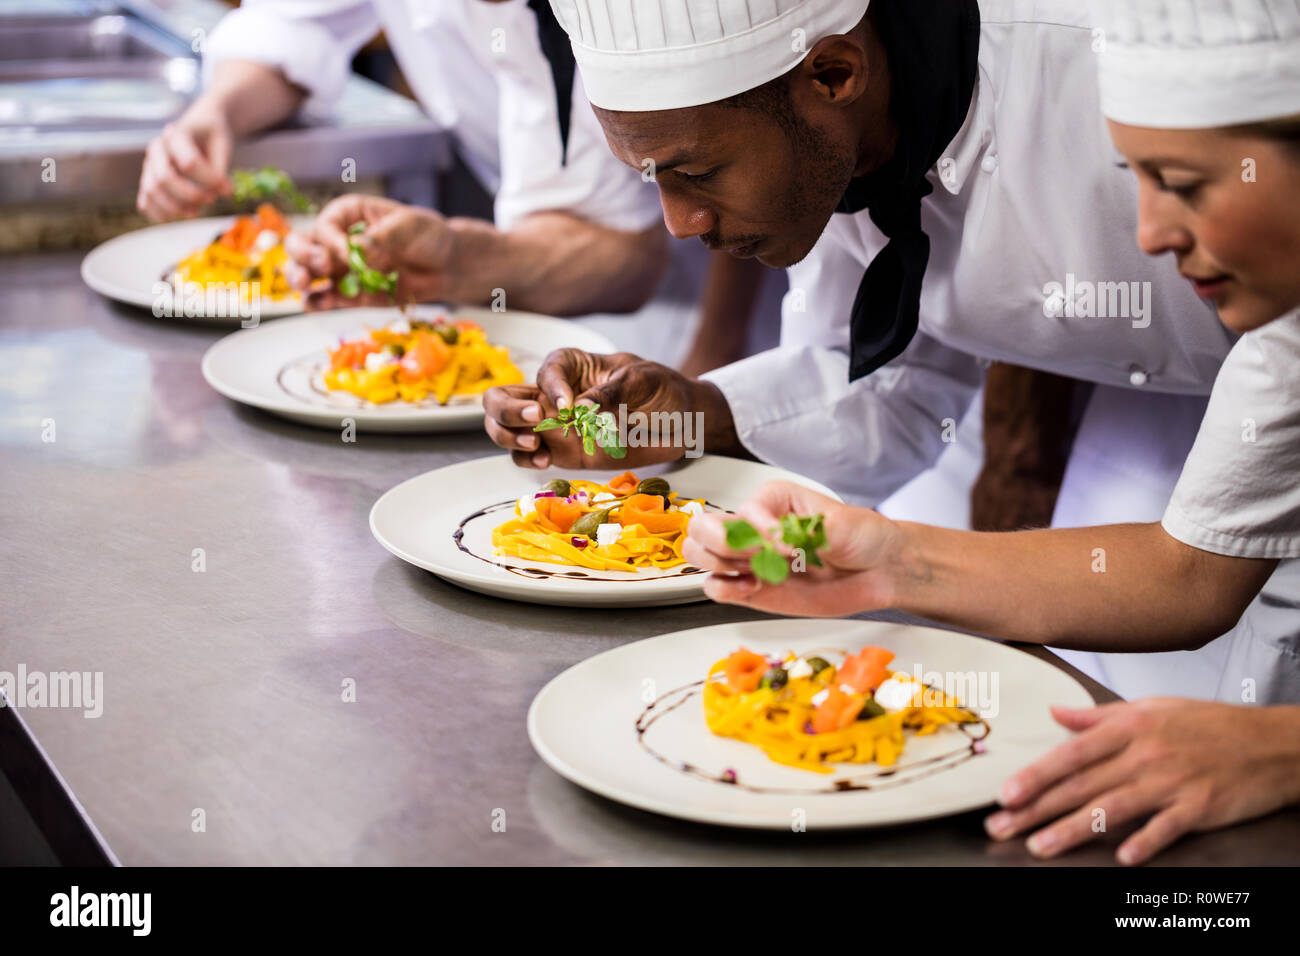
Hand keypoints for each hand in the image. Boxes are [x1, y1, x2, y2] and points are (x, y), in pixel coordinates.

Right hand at [137, 98, 232, 220]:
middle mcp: (157, 149)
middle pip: (164, 178)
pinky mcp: (148, 179)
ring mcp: (149, 164)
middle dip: (190, 195)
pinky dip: (159, 214)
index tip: (228, 189)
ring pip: (151, 191)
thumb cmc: (210, 136)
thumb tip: (223, 193)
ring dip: (175, 207)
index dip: (210, 181)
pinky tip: (177, 217)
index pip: (189, 163)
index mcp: (175, 134)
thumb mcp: (222, 143)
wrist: (197, 127)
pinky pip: (145, 201)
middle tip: (211, 200)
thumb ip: (220, 168)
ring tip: (196, 211)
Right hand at [283, 195, 452, 308]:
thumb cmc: (427, 236)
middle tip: (322, 266)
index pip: (326, 225)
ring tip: (307, 285)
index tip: (349, 253)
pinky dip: (317, 303)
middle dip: (303, 255)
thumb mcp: (409, 227)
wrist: (445, 266)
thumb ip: (383, 238)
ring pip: (304, 272)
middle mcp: (337, 240)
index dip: (331, 240)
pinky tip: (322, 304)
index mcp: (348, 214)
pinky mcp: (348, 294)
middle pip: (301, 244)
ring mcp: (339, 269)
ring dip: (299, 278)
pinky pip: (323, 300)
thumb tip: (358, 250)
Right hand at [483, 349, 722, 469]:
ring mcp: (553, 425)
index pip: (547, 371)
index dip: (551, 388)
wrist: (682, 420)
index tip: (569, 407)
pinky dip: (526, 459)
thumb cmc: (661, 388)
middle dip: (509, 410)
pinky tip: (542, 462)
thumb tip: (581, 408)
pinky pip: (528, 455)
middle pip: (503, 397)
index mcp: (573, 367)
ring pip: (507, 428)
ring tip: (536, 446)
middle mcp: (554, 395)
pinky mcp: (560, 451)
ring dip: (509, 436)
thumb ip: (610, 393)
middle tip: (536, 423)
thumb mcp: (641, 381)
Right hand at [683, 480, 903, 615]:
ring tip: (753, 573)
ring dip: (718, 565)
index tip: (790, 545)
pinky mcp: (751, 588)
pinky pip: (715, 588)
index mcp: (770, 500)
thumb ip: (802, 529)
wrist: (879, 570)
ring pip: (698, 554)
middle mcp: (752, 527)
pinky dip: (724, 589)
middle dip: (722, 544)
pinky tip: (752, 588)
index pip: (742, 510)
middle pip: (701, 527)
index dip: (759, 531)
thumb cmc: (861, 536)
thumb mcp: (839, 524)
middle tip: (755, 557)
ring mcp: (748, 558)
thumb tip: (773, 539)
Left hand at [985, 699, 1299, 863]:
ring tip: (1040, 846)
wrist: (1269, 742)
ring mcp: (1172, 782)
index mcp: (1129, 728)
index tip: (1006, 793)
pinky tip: (1121, 857)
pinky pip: (1166, 828)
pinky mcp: (1199, 807)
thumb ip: (1098, 717)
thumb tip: (1055, 714)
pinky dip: (1145, 842)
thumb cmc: (1208, 724)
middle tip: (1003, 826)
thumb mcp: (1151, 708)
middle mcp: (1144, 755)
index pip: (1071, 754)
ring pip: (1112, 809)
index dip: (1036, 775)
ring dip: (1074, 830)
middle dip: (1038, 808)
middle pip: (1082, 786)